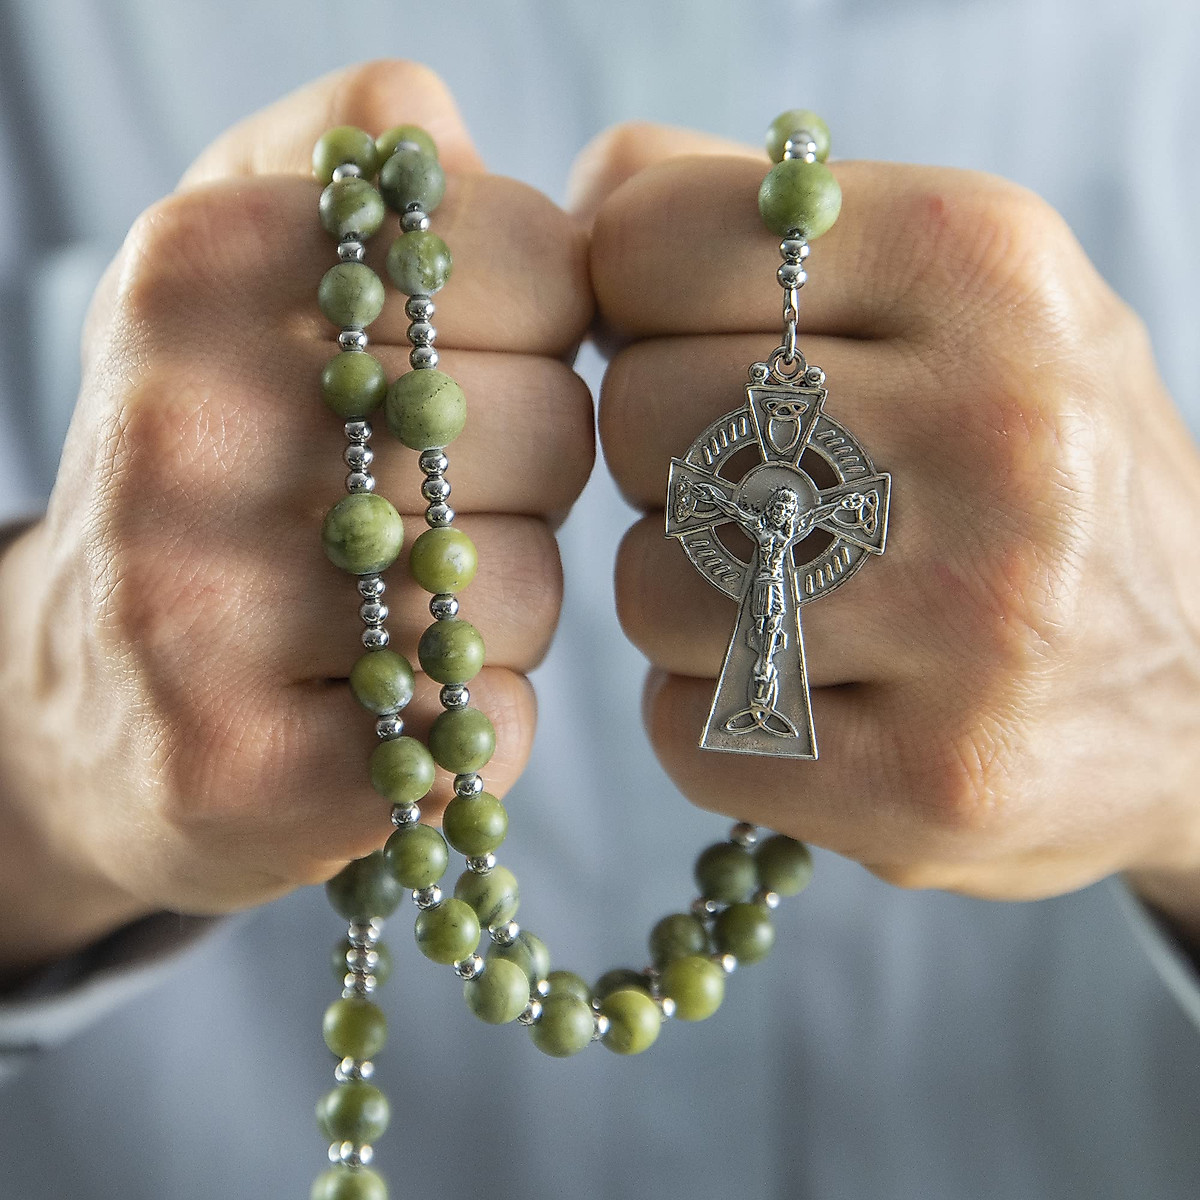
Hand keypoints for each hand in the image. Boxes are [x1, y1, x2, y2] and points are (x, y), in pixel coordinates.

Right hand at [0, 61, 592, 978]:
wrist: (90, 697)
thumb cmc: (212, 471)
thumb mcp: (234, 280)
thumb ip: (334, 161)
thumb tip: (432, 119)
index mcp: (198, 271)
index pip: (532, 260)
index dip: (547, 329)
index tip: (479, 365)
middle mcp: (183, 432)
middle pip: (547, 429)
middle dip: (532, 476)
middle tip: (443, 503)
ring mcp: (199, 617)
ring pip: (522, 591)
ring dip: (507, 609)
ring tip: (404, 609)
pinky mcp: (243, 774)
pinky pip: (484, 728)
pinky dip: (480, 721)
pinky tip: (397, 707)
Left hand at [573, 124, 1199, 935]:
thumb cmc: (1033, 472)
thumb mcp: (958, 296)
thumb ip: (769, 224)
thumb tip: (594, 187)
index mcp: (987, 267)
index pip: (651, 244)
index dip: (637, 310)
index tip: (700, 354)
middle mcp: (997, 430)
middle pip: (637, 420)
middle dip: (665, 466)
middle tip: (763, 499)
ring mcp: (977, 622)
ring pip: (650, 591)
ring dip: (687, 607)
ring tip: (800, 605)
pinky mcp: (938, 782)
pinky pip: (692, 733)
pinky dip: (715, 722)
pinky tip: (811, 700)